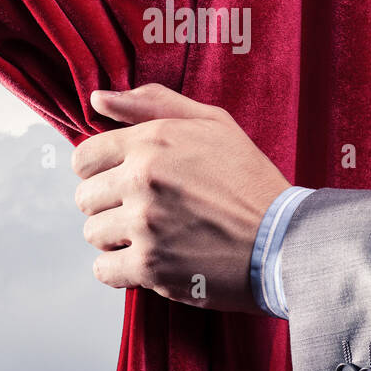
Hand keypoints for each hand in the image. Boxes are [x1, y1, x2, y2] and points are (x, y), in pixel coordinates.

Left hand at [71, 83, 289, 312]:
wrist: (287, 240)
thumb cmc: (249, 181)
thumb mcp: (212, 124)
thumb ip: (152, 105)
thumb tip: (98, 99)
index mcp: (152, 142)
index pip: (83, 158)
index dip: (99, 172)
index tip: (122, 183)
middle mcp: (144, 179)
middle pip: (85, 198)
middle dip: (109, 206)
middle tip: (144, 211)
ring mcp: (145, 224)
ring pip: (93, 234)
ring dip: (116, 239)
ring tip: (152, 236)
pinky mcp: (151, 265)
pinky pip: (104, 270)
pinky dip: (121, 271)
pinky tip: (149, 262)